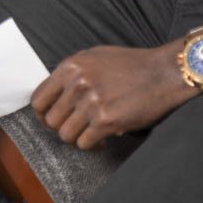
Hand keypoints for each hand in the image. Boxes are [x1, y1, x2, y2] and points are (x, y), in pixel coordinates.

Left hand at [31, 44, 194, 149]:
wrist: (165, 72)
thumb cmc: (133, 64)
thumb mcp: (95, 57)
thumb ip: (72, 73)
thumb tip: (55, 93)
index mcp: (70, 67)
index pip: (38, 99)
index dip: (42, 114)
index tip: (51, 119)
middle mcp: (77, 84)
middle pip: (50, 121)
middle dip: (62, 128)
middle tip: (76, 128)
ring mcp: (91, 103)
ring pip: (66, 135)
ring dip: (77, 138)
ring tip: (90, 134)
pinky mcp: (107, 121)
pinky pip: (85, 143)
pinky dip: (92, 145)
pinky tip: (102, 139)